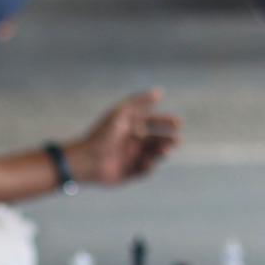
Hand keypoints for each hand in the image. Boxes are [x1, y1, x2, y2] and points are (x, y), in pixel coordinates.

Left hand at [66, 89, 180, 187]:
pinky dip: (148, 167)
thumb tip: (160, 91)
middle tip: (176, 140)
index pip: (153, 122)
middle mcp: (132, 142)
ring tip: (165, 150)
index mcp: (130, 127)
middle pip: (156, 140)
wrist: (86, 159)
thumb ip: (140, 101)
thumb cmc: (102, 134)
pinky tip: (148, 163)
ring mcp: (130, 158)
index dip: (166, 122)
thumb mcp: (121, 113)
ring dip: (162, 152)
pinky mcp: (128, 173)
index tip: (178, 123)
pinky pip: (144, 171)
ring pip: (153, 155)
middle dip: (168, 140)